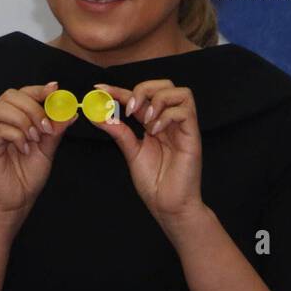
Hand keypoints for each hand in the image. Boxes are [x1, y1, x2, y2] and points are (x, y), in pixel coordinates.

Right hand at [0, 82, 74, 218]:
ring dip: (24, 120)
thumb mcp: (48, 148)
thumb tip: (70, 111)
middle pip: (11, 95)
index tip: (55, 90)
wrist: (16, 200)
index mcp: (14, 117)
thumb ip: (55, 129)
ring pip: (1, 108)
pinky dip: (17, 136)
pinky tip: (24, 149)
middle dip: (33, 107)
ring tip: (34, 138)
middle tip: (46, 127)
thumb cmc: (27, 175)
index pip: (23, 93)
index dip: (39, 89)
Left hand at [88, 80, 204, 226]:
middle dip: (144, 89)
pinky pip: (186, 112)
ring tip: (146, 122)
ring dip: (158, 100)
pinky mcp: (193, 137)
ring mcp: (183, 128)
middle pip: (166, 85)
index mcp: (154, 124)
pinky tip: (156, 130)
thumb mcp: (131, 152)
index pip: (139, 97)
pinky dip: (167, 116)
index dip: (119, 90)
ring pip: (181, 92)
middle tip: (130, 109)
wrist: (168, 205)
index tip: (99, 88)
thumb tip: (96, 114)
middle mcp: (170, 122)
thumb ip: (118, 131)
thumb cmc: (153, 181)